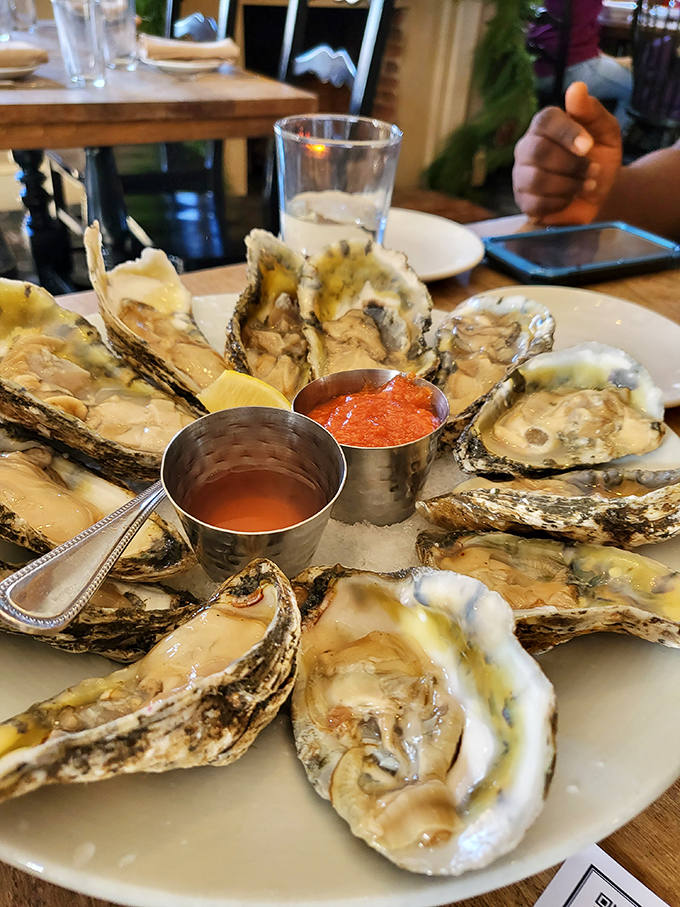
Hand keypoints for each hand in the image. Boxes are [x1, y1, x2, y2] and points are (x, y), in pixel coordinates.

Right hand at [512, 82, 622, 224]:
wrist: (601, 192)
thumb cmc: (600, 156)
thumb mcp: (606, 131)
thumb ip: (591, 111)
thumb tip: (576, 88)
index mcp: (545, 125)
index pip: (545, 121)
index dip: (567, 133)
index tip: (588, 146)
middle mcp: (527, 147)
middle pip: (538, 152)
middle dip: (571, 164)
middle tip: (593, 170)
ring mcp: (521, 176)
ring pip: (536, 179)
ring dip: (569, 184)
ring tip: (586, 185)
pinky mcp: (523, 201)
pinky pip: (536, 203)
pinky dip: (560, 202)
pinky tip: (570, 198)